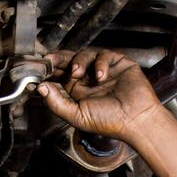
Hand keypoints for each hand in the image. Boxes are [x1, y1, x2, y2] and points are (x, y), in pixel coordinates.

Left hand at [38, 49, 162, 144]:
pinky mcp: (118, 63)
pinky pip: (104, 55)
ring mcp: (104, 70)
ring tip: (77, 72)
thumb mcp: (77, 116)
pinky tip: (100, 76)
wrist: (135, 120)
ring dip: (79, 61)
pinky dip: (100, 63)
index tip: (41, 67)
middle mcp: (90, 79)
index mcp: (78, 91)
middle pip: (70, 60)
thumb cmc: (110, 122)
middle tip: (50, 59)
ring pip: (85, 54)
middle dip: (59, 58)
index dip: (50, 69)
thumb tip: (41, 89)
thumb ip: (57, 104)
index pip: (61, 74)